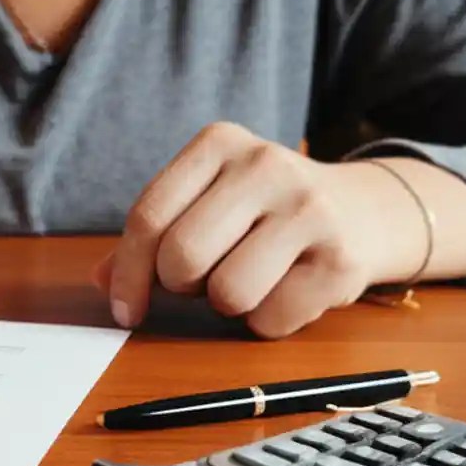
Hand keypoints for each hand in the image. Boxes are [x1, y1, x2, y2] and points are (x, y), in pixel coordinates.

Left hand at [93, 122, 413, 337]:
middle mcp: (266, 165)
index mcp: (219, 144)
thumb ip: (152, 236)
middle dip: (181, 286)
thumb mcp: (207, 202)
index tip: (125, 309)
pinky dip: (267, 321)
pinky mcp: (342, 259)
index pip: (148, 218)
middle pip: (181, 258)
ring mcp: (310, 209)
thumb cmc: (262, 214)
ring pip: (227, 293)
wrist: (364, 212)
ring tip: (250, 278)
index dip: (128, 275)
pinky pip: (271, 319)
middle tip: (203, 280)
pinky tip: (287, 290)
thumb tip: (102, 280)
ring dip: (226, 305)